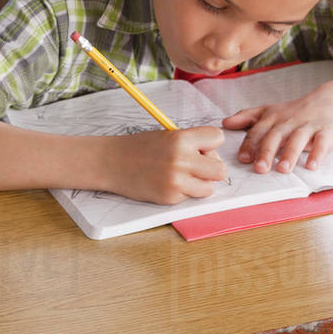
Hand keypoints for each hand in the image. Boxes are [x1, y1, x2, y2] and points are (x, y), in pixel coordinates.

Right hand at [103, 126, 226, 204]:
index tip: (200, 147)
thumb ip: (191, 143)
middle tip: (196, 166)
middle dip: (211, 168)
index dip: (211, 144)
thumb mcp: (167, 135)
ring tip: (183, 176)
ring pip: (210, 188)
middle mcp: (181, 159)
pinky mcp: (170, 197)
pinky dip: (184, 192)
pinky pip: (191, 197)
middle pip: (220, 170)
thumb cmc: (140, 147)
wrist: (112, 162)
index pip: (217, 138)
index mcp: (181, 138)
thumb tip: (214, 156)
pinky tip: (168, 183)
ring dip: (201, 184)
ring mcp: (176, 181)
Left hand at [222, 90, 332, 172]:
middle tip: (260, 168)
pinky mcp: (326, 132)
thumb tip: (225, 123)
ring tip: (283, 169)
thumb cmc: (295, 110)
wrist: (329, 100)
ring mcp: (308, 126)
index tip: (242, 158)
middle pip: (276, 136)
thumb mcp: (269, 111)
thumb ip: (247, 117)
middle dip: (266, 152)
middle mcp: (288, 122)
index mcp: (273, 118)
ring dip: (290, 154)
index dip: (250, 144)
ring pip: (297, 139)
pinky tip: (312, 166)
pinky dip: (317, 154)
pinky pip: (322, 143)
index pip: (258, 131)